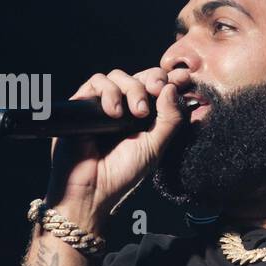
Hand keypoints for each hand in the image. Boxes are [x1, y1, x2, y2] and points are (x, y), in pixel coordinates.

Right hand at [45, 66, 190, 230]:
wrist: (92, 189)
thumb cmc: (122, 173)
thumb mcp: (155, 147)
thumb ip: (169, 120)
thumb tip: (172, 88)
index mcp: (144, 117)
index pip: (158, 88)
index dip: (170, 80)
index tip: (182, 79)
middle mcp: (124, 107)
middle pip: (140, 76)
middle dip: (153, 79)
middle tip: (157, 91)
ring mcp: (103, 105)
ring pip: (118, 76)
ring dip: (132, 88)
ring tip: (136, 113)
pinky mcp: (82, 104)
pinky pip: (96, 83)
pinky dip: (109, 92)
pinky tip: (113, 113)